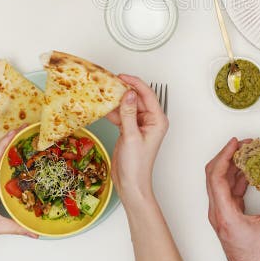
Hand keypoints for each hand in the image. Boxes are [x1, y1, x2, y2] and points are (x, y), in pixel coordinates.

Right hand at [105, 75, 168, 205]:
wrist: (130, 184)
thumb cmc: (136, 165)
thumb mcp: (131, 136)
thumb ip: (128, 114)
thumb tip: (128, 93)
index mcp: (157, 120)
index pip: (147, 95)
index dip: (135, 83)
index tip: (121, 76)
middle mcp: (150, 120)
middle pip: (137, 98)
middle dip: (124, 90)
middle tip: (109, 82)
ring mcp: (139, 125)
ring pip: (127, 106)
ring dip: (116, 100)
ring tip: (103, 92)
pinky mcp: (129, 130)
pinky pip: (121, 115)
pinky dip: (112, 111)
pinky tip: (102, 107)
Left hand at [206, 138, 259, 260]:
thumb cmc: (257, 257)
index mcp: (225, 214)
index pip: (216, 177)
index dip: (224, 156)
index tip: (235, 143)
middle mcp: (218, 212)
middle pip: (213, 175)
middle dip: (227, 156)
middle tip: (244, 144)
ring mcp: (220, 213)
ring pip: (219, 181)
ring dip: (233, 165)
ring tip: (249, 154)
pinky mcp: (226, 214)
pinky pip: (227, 189)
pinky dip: (237, 177)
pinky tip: (250, 170)